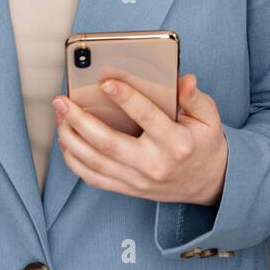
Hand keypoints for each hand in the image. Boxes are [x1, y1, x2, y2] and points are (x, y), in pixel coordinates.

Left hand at [52, 73, 228, 205]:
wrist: (209, 183)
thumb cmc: (205, 144)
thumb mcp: (209, 117)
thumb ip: (195, 98)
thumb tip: (185, 80)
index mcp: (176, 143)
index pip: (147, 118)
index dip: (126, 99)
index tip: (106, 82)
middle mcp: (154, 164)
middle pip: (108, 143)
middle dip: (80, 120)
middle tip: (62, 100)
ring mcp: (138, 180)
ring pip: (95, 161)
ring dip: (71, 138)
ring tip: (59, 116)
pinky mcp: (128, 189)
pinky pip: (94, 177)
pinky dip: (75, 161)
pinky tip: (66, 141)